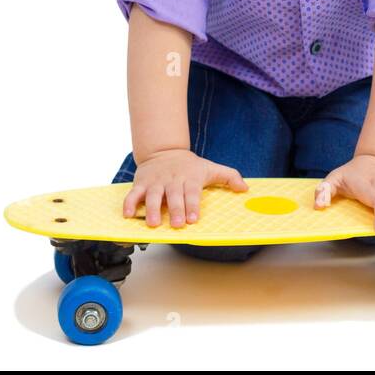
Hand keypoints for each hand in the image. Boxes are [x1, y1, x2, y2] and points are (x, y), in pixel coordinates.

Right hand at [122, 149, 248, 227]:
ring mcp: (155, 182)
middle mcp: (172, 180)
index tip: (194, 218)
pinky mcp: (141, 183)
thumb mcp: (211, 167)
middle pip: (173, 195)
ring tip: (154, 224)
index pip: (192, 192)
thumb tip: (245, 188)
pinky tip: (128, 215)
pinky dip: (129, 204)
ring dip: (152, 210)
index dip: (193, 205)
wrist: (164, 150)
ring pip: (152, 196)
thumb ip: (229, 177)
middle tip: (178, 224)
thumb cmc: (190, 165)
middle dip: (176, 210)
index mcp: (189, 178)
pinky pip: (133, 194)